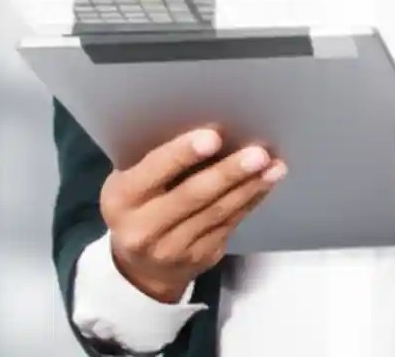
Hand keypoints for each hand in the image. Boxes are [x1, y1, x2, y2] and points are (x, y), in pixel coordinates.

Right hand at [100, 128, 286, 302]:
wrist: (139, 268)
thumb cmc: (137, 205)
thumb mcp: (129, 183)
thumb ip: (154, 162)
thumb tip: (202, 125)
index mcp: (121, 199)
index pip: (153, 172)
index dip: (182, 154)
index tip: (213, 136)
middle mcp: (144, 228)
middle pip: (192, 196)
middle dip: (228, 173)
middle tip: (257, 153)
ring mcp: (173, 248)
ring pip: (218, 212)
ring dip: (249, 187)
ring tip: (273, 166)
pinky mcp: (201, 258)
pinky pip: (230, 224)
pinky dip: (251, 200)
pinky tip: (266, 182)